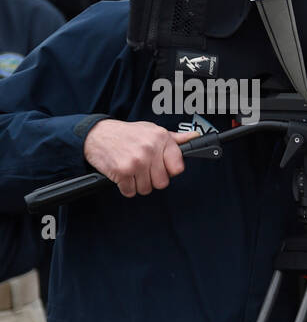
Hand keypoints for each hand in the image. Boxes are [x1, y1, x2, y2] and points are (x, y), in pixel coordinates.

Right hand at [83, 119, 199, 196]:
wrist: (96, 134)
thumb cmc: (126, 134)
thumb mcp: (152, 130)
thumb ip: (174, 138)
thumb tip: (194, 137)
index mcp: (161, 138)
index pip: (178, 168)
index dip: (169, 171)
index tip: (162, 167)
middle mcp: (150, 149)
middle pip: (162, 183)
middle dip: (152, 179)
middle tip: (143, 170)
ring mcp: (136, 161)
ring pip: (147, 189)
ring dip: (138, 184)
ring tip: (132, 171)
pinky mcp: (122, 171)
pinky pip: (131, 191)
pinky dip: (126, 187)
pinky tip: (123, 175)